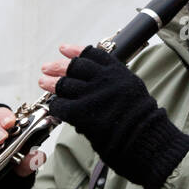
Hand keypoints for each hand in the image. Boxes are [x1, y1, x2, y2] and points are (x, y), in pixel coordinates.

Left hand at [45, 45, 188, 188]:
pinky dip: (55, 106)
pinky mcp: (82, 113)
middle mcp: (105, 80)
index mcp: (119, 72)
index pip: (93, 54)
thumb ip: (115, 82)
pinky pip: (61, 105)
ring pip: (65, 84)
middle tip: (47, 67)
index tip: (64, 49)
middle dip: (58, 66)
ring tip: (43, 82)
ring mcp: (92, 95)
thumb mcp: (133, 91)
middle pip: (75, 67)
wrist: (145, 140)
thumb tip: (94, 79)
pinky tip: (54, 107)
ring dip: (52, 84)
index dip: (76, 51)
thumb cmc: (141, 120)